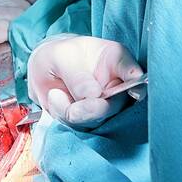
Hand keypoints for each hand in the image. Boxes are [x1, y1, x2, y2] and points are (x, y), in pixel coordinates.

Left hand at [27, 34, 142, 127]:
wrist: (44, 69)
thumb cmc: (59, 56)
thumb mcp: (60, 56)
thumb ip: (76, 74)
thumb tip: (94, 95)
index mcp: (115, 59)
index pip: (131, 71)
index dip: (137, 83)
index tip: (135, 92)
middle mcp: (116, 83)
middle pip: (118, 103)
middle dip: (95, 109)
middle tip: (73, 110)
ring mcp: (106, 103)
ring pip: (99, 118)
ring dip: (75, 113)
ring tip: (55, 94)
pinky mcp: (92, 118)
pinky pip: (81, 126)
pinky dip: (64, 115)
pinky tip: (55, 98)